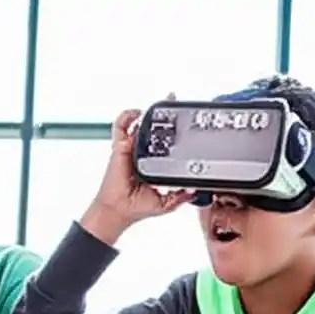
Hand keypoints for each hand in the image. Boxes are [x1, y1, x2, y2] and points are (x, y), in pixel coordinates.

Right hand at [80, 103, 194, 245]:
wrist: (119, 211)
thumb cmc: (135, 208)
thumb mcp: (166, 202)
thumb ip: (181, 195)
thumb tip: (194, 190)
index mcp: (150, 164)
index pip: (161, 142)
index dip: (170, 130)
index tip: (180, 121)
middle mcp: (140, 154)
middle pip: (150, 128)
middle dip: (159, 113)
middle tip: (171, 101)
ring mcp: (130, 150)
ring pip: (135, 124)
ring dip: (144, 113)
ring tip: (155, 106)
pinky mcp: (120, 148)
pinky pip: (120, 127)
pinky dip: (126, 117)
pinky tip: (136, 113)